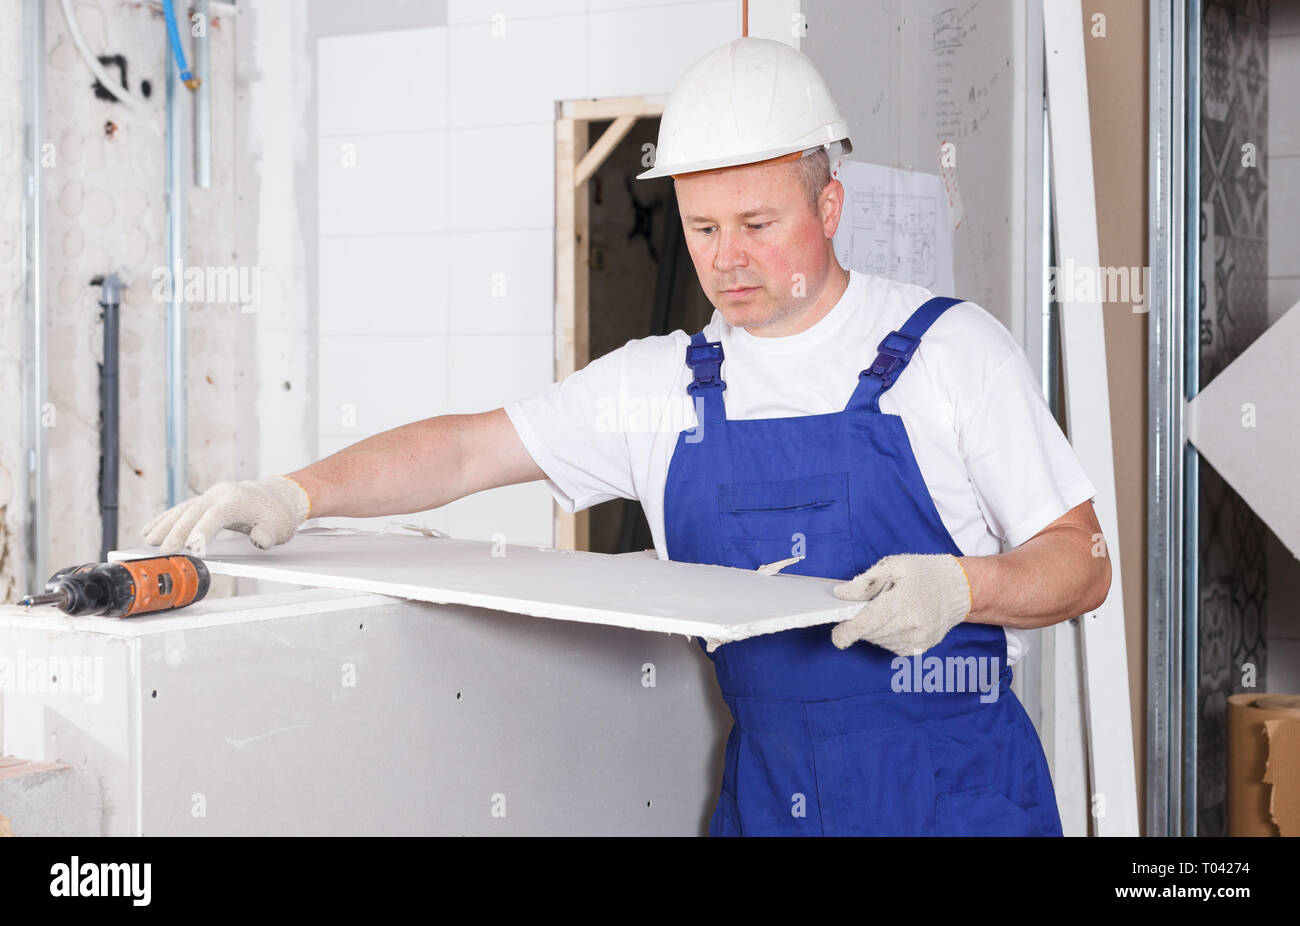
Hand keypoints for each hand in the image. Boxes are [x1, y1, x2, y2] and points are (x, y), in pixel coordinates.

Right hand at [141, 475, 311, 554]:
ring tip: (150, 541)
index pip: (217, 515)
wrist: (276, 496)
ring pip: (184, 510)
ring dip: (165, 525)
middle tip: (165, 551)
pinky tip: (150, 530)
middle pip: (194, 512)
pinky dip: (165, 520)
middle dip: (178, 532)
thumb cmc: (277, 514)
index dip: (203, 529)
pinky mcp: (204, 502)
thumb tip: (260, 540)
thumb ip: (269, 534)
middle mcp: (220, 495)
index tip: (191, 546)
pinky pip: (181, 510)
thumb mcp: (281, 526)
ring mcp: (210, 497)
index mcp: (238, 500)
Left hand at [830, 553, 971, 655]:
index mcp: (902, 602)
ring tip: (889, 609)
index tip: (837, 635)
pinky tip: (897, 621)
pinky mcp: (921, 648)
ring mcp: (917, 639)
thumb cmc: (924, 573)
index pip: (867, 623)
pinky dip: (887, 636)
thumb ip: (865, 582)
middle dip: (861, 622)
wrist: (959, 588)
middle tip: (869, 604)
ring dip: (874, 629)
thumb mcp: (893, 566)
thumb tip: (841, 594)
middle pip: (870, 633)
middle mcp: (911, 625)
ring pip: (879, 641)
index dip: (847, 632)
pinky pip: (892, 647)